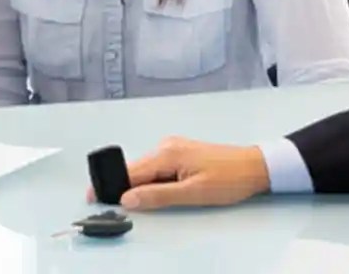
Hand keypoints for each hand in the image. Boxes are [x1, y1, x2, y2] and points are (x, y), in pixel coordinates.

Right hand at [85, 137, 270, 210]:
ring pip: (146, 169)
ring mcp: (173, 147)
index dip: (111, 186)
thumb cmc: (229, 180)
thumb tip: (128, 199)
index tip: (93, 196)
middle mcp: (166, 146)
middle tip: (110, 202)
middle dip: (122, 186)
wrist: (256, 166)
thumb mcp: (193, 194)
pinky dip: (151, 179)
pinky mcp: (181, 152)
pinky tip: (155, 190)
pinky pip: (157, 167)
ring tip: (135, 201)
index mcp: (166, 154)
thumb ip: (158, 196)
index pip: (131, 172)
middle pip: (136, 169)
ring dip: (139, 184)